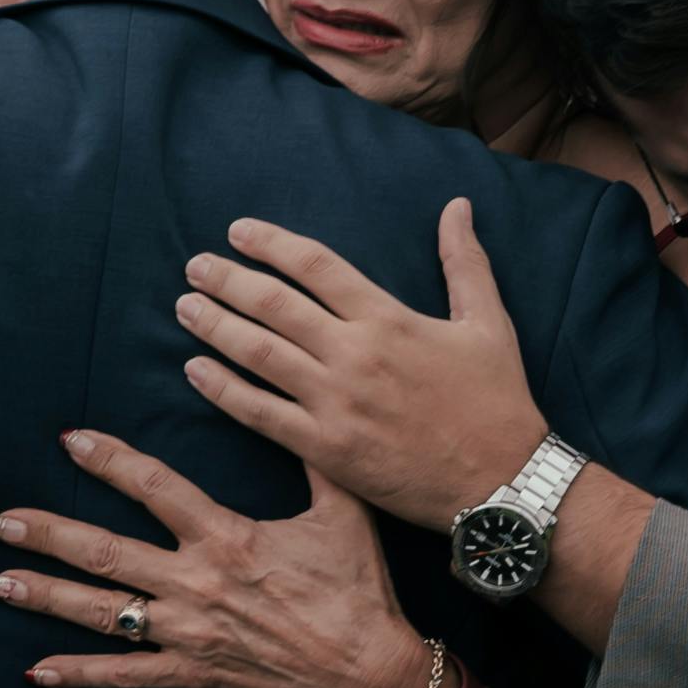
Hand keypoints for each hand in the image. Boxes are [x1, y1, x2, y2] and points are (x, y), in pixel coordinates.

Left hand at [0, 432, 437, 687]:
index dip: (111, 461)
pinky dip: (79, 673)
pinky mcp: (192, 674)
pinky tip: (36, 670)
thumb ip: (315, 459)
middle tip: (1, 520)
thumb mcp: (345, 513)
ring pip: (102, 612)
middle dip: (49, 534)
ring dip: (45, 595)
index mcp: (227, 538)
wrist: (368, 674)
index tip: (70, 441)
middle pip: (106, 553)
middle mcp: (195, 585)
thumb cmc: (358, 591)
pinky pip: (125, 676)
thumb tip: (301, 407)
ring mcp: (187, 634)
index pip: (155, 488)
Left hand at [178, 200, 551, 531]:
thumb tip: (457, 206)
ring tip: (185, 307)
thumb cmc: (498, 401)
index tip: (237, 231)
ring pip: (259, 355)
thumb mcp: (488, 322)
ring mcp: (337, 403)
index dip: (271, 244)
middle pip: (275, 305)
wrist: (502, 482)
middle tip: (195, 266)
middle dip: (228, 280)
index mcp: (389, 319)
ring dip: (216, 327)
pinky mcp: (327, 449)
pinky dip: (224, 390)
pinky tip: (195, 371)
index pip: (317, 266)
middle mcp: (356, 355)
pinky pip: (261, 415)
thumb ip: (464, 261)